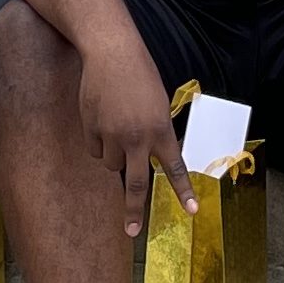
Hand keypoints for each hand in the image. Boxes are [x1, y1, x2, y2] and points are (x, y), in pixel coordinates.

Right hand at [77, 31, 192, 236]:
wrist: (111, 52)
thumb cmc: (139, 74)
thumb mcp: (156, 104)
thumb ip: (153, 133)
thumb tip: (142, 160)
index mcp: (160, 129)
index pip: (175, 167)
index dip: (183, 191)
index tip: (192, 211)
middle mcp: (137, 137)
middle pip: (136, 184)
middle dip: (133, 210)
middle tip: (131, 230)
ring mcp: (112, 135)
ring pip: (112, 164)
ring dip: (114, 155)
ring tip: (116, 126)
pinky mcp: (92, 129)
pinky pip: (94, 149)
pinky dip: (97, 141)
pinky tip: (101, 118)